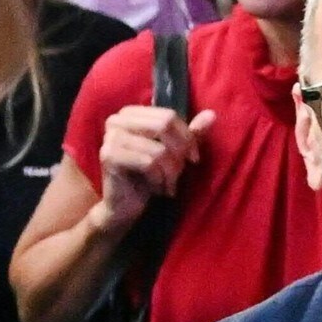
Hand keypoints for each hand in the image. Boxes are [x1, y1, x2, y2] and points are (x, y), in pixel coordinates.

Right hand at [92, 105, 217, 232]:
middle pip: (164, 125)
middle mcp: (117, 120)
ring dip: (170, 172)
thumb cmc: (149, 177)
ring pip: (159, 148)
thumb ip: (191, 133)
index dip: (187, 137)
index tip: (193, 159)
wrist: (124, 207)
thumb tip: (212, 115)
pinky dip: (158, 178)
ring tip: (167, 184)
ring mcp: (110, 137)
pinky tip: (156, 188)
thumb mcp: (174, 153)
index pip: (169, 115)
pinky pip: (148, 162)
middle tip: (180, 172)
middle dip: (179, 153)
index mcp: (130, 113)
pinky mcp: (108, 156)